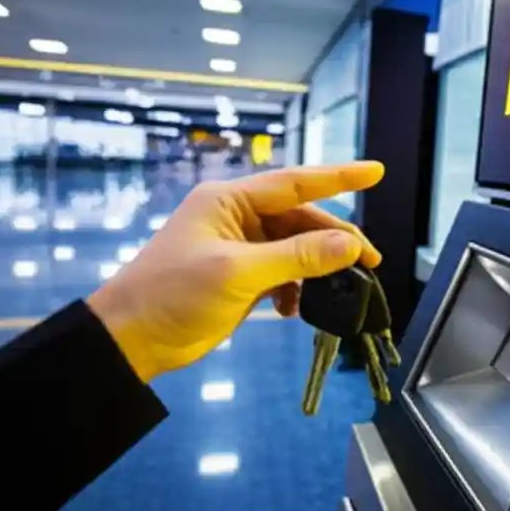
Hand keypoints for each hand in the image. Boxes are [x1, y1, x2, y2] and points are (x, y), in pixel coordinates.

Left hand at [87, 162, 383, 381]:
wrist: (132, 338)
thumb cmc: (174, 293)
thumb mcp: (239, 273)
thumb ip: (298, 257)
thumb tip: (350, 246)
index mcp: (230, 201)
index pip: (295, 182)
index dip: (339, 177)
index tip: (377, 171)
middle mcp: (237, 218)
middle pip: (302, 219)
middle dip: (336, 239)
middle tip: (371, 263)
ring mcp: (239, 248)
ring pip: (296, 249)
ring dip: (318, 269)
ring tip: (342, 290)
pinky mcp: (240, 278)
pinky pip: (283, 274)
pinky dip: (296, 290)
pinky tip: (297, 310)